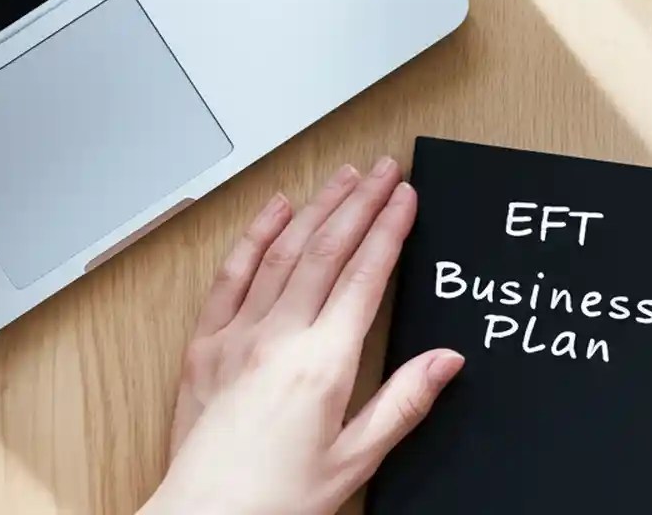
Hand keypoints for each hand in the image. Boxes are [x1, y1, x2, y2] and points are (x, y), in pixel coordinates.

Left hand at [142, 158, 464, 514]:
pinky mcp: (205, 344)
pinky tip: (274, 211)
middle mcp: (279, 338)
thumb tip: (446, 361)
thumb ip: (403, 403)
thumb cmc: (275, 501)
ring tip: (341, 177)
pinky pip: (231, 275)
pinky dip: (253, 237)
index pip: (365, 276)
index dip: (389, 229)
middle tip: (383, 170)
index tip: (405, 198)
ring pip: (282, 252)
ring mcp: (238, 335)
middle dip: (360, 203)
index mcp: (322, 364)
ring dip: (316, 208)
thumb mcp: (356, 459)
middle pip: (327, 250)